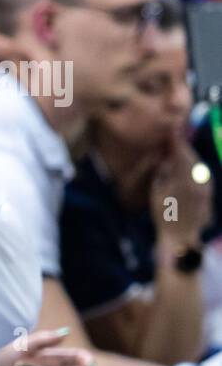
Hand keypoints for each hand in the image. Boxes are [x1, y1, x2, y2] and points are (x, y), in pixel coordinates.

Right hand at [151, 135, 210, 249]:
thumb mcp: (157, 193)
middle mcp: (199, 179)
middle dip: (182, 147)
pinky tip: (184, 171)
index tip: (172, 127)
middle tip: (173, 138)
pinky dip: (192, 170)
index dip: (176, 139)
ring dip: (187, 158)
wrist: (181, 238)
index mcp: (184, 178)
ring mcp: (206, 186)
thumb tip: (166, 160)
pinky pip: (200, 175)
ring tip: (177, 153)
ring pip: (197, 166)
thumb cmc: (164, 216)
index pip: (181, 153)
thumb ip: (162, 173)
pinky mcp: (208, 193)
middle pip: (191, 157)